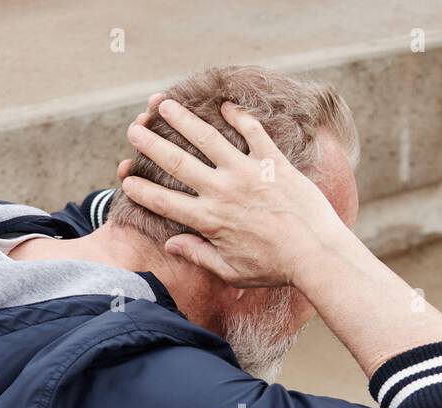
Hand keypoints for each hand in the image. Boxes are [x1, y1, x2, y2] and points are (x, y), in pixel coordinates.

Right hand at [118, 98, 345, 287]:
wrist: (317, 254)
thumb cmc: (275, 268)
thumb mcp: (231, 270)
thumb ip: (199, 255)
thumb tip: (171, 244)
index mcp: (209, 220)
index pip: (163, 201)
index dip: (140, 190)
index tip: (125, 179)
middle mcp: (222, 191)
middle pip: (177, 162)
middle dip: (151, 144)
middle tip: (134, 129)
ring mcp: (247, 173)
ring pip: (207, 138)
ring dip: (183, 119)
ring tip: (165, 103)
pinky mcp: (273, 162)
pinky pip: (252, 132)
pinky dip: (238, 116)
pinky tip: (225, 105)